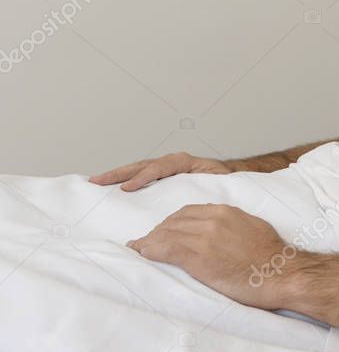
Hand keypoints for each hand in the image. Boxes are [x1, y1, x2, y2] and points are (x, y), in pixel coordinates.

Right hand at [89, 152, 231, 191]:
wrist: (229, 178)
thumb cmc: (224, 181)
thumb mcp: (217, 180)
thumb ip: (206, 181)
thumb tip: (194, 189)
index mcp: (183, 162)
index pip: (160, 167)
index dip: (144, 177)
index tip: (128, 188)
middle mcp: (170, 163)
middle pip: (142, 165)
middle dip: (119, 173)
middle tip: (98, 180)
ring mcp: (163, 170)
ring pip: (137, 170)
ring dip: (117, 176)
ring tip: (97, 181)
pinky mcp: (160, 178)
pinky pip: (140, 177)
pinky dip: (125, 180)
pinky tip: (110, 188)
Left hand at [127, 204, 295, 309]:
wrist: (281, 273)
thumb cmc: (272, 257)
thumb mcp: (253, 228)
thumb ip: (233, 224)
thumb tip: (223, 232)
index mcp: (226, 212)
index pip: (188, 212)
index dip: (172, 223)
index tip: (165, 233)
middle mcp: (213, 219)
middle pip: (174, 221)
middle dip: (158, 232)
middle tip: (148, 243)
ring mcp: (205, 237)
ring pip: (166, 234)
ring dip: (150, 242)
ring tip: (141, 249)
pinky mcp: (198, 257)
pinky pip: (165, 249)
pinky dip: (149, 250)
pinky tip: (142, 253)